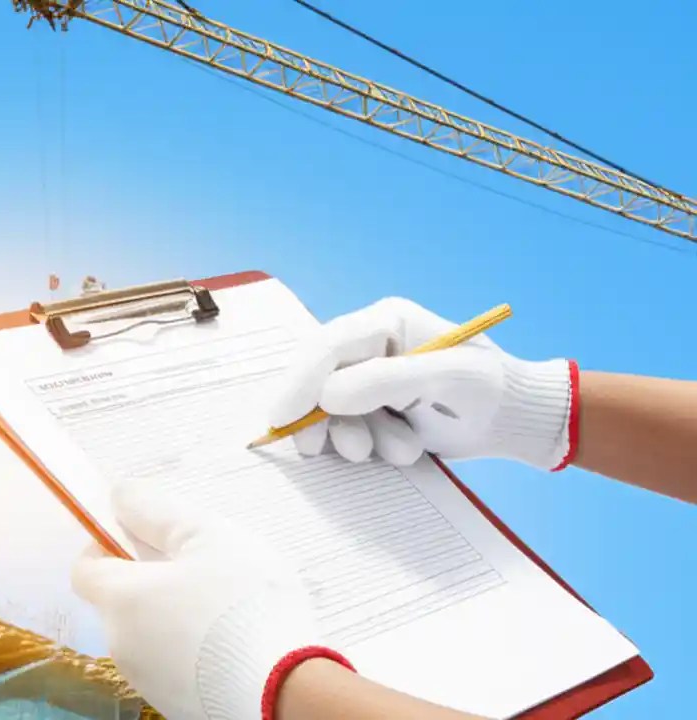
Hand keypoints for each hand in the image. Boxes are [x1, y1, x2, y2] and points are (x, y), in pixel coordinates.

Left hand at [72, 481, 320, 719]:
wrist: (286, 693)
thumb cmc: (247, 609)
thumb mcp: (206, 537)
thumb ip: (156, 512)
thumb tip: (121, 496)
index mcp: (120, 601)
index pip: (85, 568)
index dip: (109, 545)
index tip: (144, 536)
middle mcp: (122, 646)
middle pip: (122, 600)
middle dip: (155, 580)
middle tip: (203, 569)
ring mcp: (148, 680)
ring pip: (150, 633)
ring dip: (176, 615)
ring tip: (228, 608)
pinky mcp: (177, 704)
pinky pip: (174, 664)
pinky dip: (194, 649)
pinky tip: (234, 643)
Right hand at [266, 297, 573, 468]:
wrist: (516, 422)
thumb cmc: (491, 391)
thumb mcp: (445, 379)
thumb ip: (385, 382)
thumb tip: (326, 397)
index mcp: (385, 321)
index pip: (326, 347)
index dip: (299, 382)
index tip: (283, 418)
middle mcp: (370, 345)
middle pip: (316, 378)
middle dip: (321, 417)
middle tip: (322, 449)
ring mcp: (370, 378)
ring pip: (329, 410)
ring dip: (355, 437)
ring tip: (399, 450)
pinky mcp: (373, 407)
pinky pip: (347, 427)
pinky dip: (368, 445)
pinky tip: (404, 448)